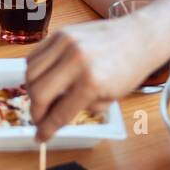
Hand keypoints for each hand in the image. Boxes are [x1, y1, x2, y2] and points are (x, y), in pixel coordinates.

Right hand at [25, 15, 167, 140]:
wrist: (139, 37)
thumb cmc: (128, 69)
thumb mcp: (110, 97)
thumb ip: (81, 107)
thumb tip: (54, 115)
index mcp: (91, 82)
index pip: (59, 112)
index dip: (46, 129)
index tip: (40, 137)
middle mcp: (75, 60)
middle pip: (38, 92)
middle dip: (35, 111)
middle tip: (40, 118)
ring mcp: (65, 43)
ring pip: (30, 72)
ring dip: (31, 90)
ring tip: (42, 97)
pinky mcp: (61, 32)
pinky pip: (34, 55)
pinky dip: (34, 70)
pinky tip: (44, 78)